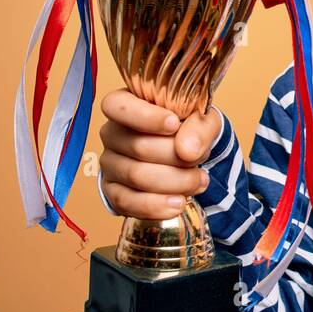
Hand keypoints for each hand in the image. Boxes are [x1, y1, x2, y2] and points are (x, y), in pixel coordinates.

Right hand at [98, 88, 223, 219]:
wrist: (190, 154)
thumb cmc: (190, 129)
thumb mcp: (203, 119)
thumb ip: (199, 128)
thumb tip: (187, 151)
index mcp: (126, 105)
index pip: (118, 106)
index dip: (145, 117)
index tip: (174, 124)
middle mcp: (111, 133)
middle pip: (138, 147)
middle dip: (177, 158)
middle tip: (200, 159)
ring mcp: (110, 164)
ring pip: (137, 176)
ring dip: (175, 182)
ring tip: (199, 181)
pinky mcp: (113, 191)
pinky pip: (127, 202)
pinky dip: (156, 206)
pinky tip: (178, 203)